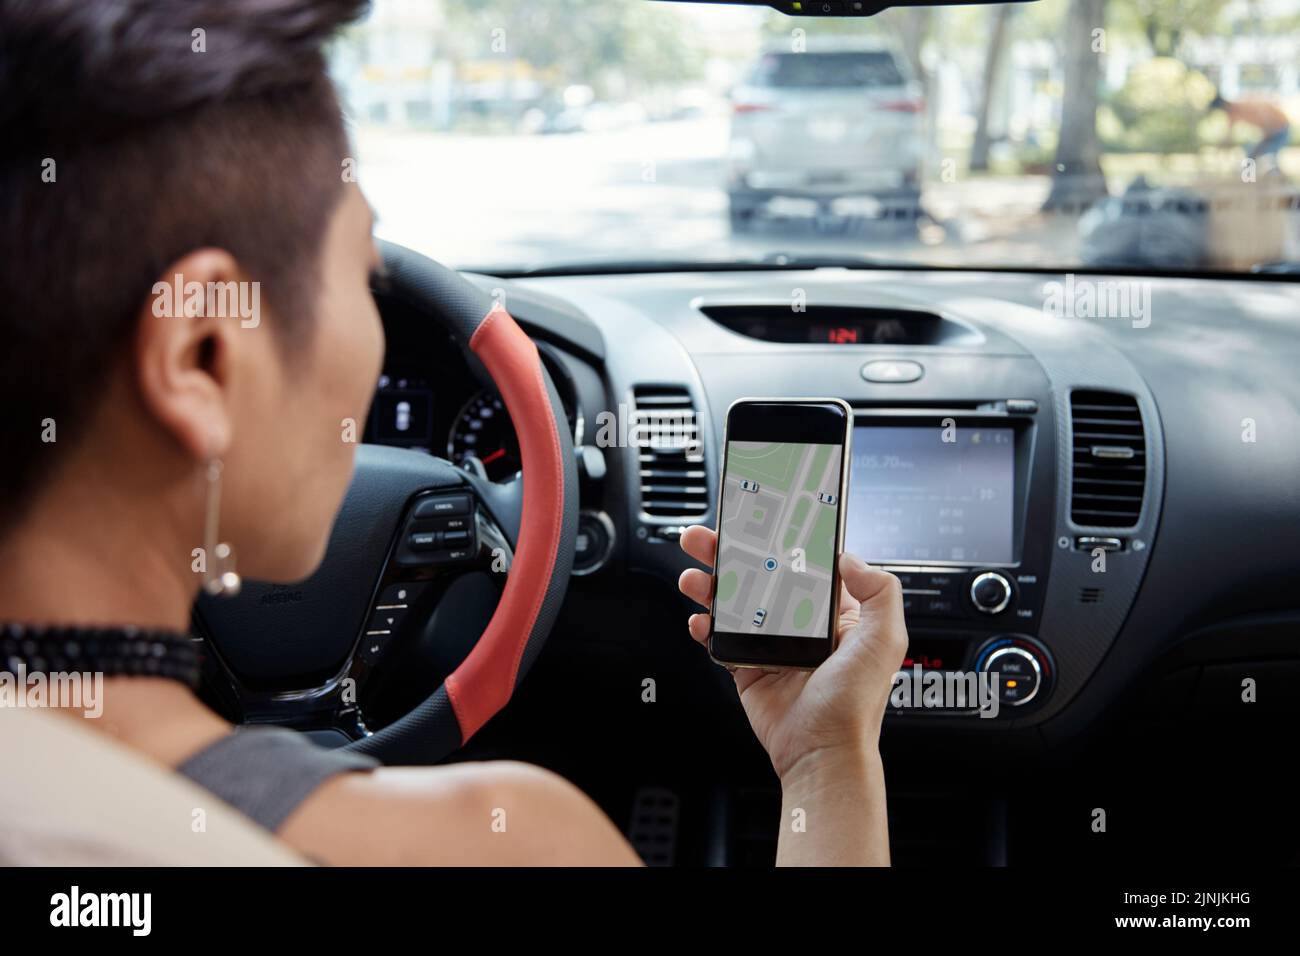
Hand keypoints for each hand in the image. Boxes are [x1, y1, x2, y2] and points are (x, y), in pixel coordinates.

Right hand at [677, 525, 907, 781]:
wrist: (822, 752)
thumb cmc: (855, 705)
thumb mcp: (885, 640)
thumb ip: (879, 591)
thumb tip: (850, 557)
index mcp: (835, 614)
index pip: (804, 565)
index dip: (779, 541)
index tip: (759, 520)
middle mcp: (802, 626)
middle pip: (759, 576)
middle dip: (729, 554)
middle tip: (707, 538)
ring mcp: (773, 646)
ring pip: (734, 603)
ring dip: (710, 585)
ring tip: (693, 577)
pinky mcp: (749, 669)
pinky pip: (722, 641)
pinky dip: (705, 627)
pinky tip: (699, 620)